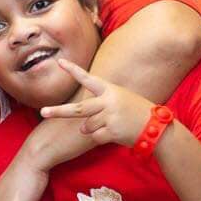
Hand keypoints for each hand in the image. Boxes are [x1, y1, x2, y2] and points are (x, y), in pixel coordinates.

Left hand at [38, 60, 156, 148]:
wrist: (157, 128)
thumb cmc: (138, 112)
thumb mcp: (122, 98)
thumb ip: (101, 105)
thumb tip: (82, 123)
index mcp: (110, 90)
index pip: (88, 79)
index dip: (73, 71)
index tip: (60, 63)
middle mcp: (108, 102)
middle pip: (78, 108)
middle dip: (58, 111)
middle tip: (42, 112)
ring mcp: (110, 117)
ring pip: (87, 126)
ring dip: (91, 129)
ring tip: (109, 126)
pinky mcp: (112, 131)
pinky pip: (95, 137)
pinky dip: (100, 138)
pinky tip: (114, 134)